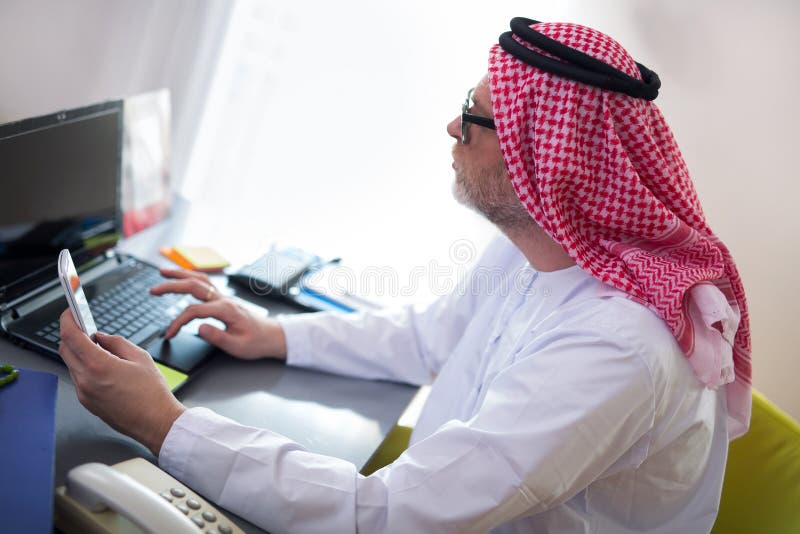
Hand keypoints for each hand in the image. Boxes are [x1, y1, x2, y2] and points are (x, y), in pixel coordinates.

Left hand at [58, 309, 184, 455]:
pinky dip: (85, 367)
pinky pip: (78, 378)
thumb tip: (102, 337)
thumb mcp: (140, 357)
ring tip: (102, 351)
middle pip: (65, 349)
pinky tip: (104, 367)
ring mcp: (84, 393)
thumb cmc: (152, 394)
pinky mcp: (87, 402)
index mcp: (99, 366)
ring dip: (80, 353)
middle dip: (73, 335)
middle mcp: (86, 380)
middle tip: (87, 329)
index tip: (69, 312)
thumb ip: (117, 342)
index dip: (67, 320)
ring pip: (71, 364)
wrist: (156, 423)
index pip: (71, 336)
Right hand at [151, 268, 286, 359]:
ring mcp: (223, 297)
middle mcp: (223, 299)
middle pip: (194, 286)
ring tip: (162, 272)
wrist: (271, 336)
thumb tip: (199, 328)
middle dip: (172, 286)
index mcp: (226, 310)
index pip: (194, 311)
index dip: (178, 322)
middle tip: (153, 290)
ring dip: (180, 274)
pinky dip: (191, 277)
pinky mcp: (222, 299)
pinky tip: (181, 277)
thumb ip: (218, 337)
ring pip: (199, 279)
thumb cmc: (256, 342)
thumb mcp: (238, 346)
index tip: (168, 334)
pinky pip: (205, 283)